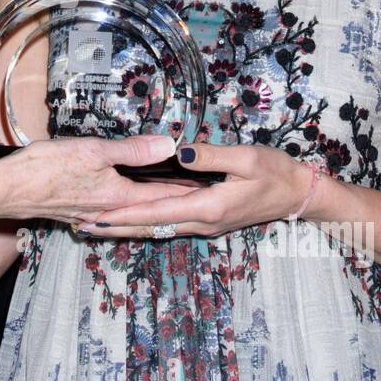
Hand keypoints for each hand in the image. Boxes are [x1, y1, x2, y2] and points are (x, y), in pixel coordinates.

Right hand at [0, 133, 208, 227]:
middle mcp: (109, 211)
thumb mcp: (93, 151)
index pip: (163, 194)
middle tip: (199, 191)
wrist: (7, 190)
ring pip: (133, 211)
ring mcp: (93, 214)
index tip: (209, 185)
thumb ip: (132, 150)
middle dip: (175, 199)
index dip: (188, 188)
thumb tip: (168, 146)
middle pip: (151, 207)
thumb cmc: (46, 170)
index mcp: (118, 197)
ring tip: (173, 197)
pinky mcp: (79, 212)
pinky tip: (129, 202)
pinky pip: (114, 212)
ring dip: (153, 205)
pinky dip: (130, 207)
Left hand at [74, 142, 321, 239]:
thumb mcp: (247, 158)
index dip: (125, 215)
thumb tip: (181, 152)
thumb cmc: (276, 172)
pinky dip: (146, 221)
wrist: (298, 195)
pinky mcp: (207, 220)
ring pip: (158, 228)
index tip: (98, 216)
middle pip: (151, 226)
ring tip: (96, 224)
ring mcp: (205, 224)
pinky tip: (131, 218)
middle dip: (116, 227)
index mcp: (208, 208)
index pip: (157, 212)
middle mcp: (202, 222)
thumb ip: (212, 156)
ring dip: (128, 226)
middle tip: (82, 226)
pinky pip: (169, 223)